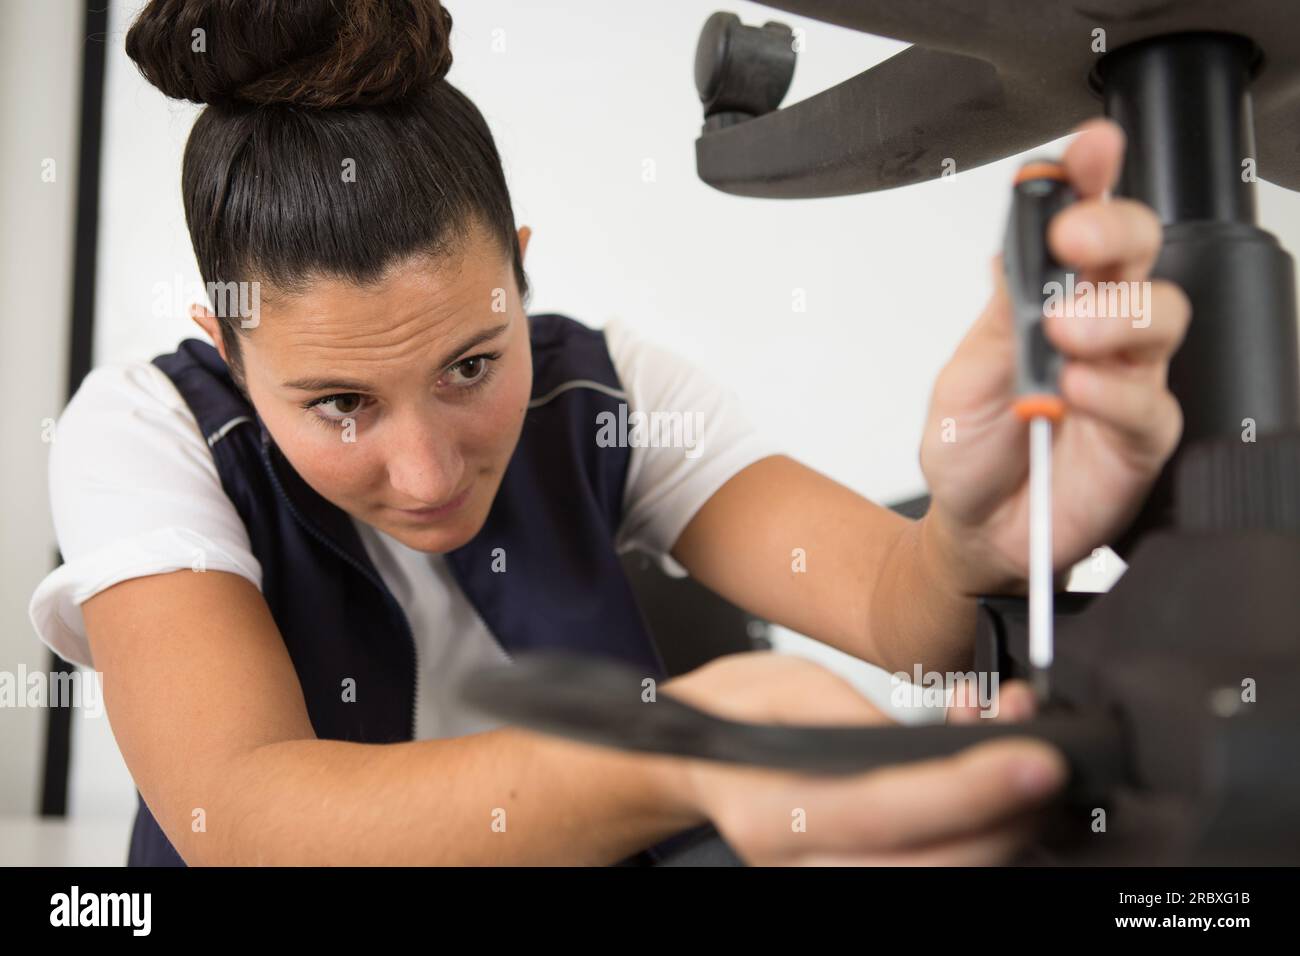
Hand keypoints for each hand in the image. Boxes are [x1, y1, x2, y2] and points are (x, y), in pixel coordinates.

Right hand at [662, 652, 1064, 864]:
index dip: (967, 791)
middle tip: (1047, 758)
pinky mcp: (858, 881)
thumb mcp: (791, 686)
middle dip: (1006, 818)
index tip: (1031, 757)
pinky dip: (977, 836)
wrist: (703, 758)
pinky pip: (934, 871)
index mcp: (771, 812)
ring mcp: (827, 885)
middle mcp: (799, 867)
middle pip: (929, 867)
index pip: (883, 813)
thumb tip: (947, 743)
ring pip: (942, 879)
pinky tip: (989, 786)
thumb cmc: (742, 714)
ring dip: (1000, 827)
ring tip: (1016, 754)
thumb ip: (863, 717)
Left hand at [919, 118, 1190, 595]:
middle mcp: (1097, 329)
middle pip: (1137, 252)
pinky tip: (1074, 391)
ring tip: (1063, 332)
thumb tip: (1015, 245)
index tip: (1086, 151)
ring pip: (1161, 314)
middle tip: (1071, 240)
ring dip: (1113, 312)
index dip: (1088, 180)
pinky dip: (1112, 390)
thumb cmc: (969, 449)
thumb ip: (998, 316)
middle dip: (1112, 229)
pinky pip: (1149, 401)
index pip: (1079, 225)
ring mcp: (1126, 378)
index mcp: (1049, 300)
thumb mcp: (962, 376)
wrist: (974, 529)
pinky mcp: (1141, 435)